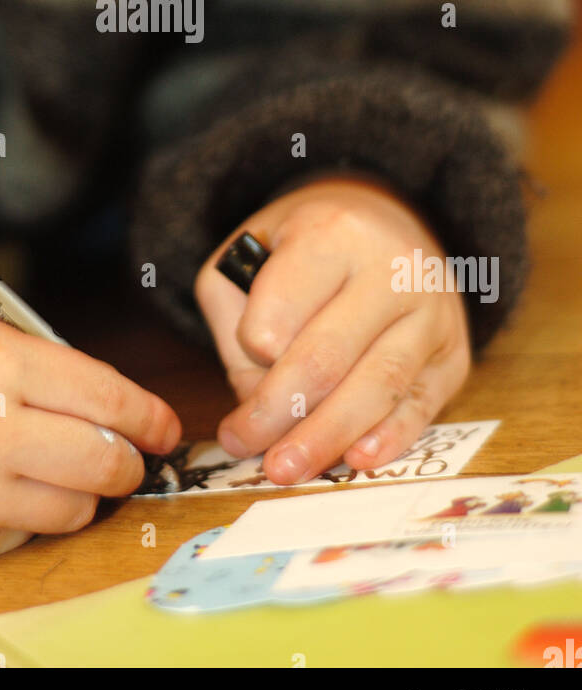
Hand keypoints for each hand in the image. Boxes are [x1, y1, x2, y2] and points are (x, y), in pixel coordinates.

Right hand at [0, 302, 179, 567]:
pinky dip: (22, 517)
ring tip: (45, 466)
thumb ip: (38, 364)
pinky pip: (21, 537)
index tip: (166, 428)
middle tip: (123, 455)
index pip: (105, 395)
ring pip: (72, 509)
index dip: (147, 415)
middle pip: (103, 461)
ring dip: (75, 492)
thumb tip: (118, 406)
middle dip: (125, 461)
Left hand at [194, 176, 471, 483]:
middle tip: (243, 447)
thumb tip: (256, 402)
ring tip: (285, 468)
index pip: (281, 310)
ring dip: (325, 437)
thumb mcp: (249, 254)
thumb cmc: (305, 244)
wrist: (388, 221)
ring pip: (376, 386)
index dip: (252, 349)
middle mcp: (392, 268)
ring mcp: (431, 312)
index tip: (239, 361)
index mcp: (331, 232)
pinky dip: (388, 438)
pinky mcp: (453, 354)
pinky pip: (421, 405)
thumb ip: (236, 323)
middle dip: (278, 413)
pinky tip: (355, 460)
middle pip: (327, 357)